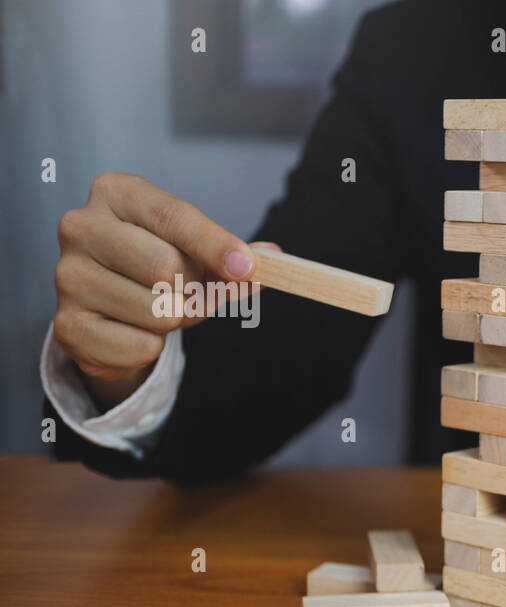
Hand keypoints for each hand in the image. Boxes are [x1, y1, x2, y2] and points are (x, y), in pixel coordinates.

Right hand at [52, 172, 269, 407]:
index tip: (247, 268)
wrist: (109, 307)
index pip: (173, 217)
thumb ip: (234, 256)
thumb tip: (270, 259)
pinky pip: (141, 346)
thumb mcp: (197, 251)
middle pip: (166, 267)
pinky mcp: (68, 325)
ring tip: (158, 308)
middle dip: (193, 289)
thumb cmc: (156, 264)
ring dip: (175, 320)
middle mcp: (81, 227)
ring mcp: (68, 276)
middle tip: (187, 291)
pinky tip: (133, 329)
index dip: (215, 245)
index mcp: (115, 193)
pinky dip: (152, 347)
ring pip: (157, 311)